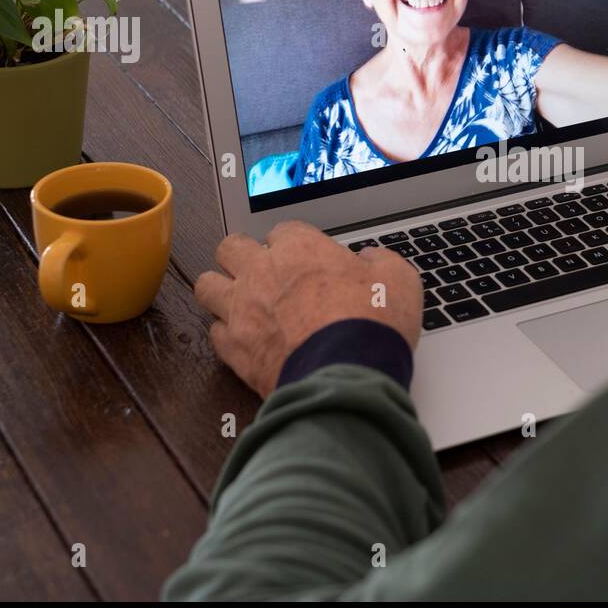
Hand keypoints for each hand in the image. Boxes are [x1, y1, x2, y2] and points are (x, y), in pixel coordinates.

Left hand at [195, 221, 422, 397]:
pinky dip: (227, 334)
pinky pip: (214, 332)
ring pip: (207, 285)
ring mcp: (242, 309)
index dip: (294, 244)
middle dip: (243, 255)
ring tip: (238, 299)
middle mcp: (263, 272)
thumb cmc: (371, 325)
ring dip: (221, 289)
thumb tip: (372, 261)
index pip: (283, 230)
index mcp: (301, 248)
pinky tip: (243, 338)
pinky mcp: (233, 348)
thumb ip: (380, 262)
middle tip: (262, 270)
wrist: (346, 377)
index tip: (305, 258)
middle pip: (231, 247)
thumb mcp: (400, 280)